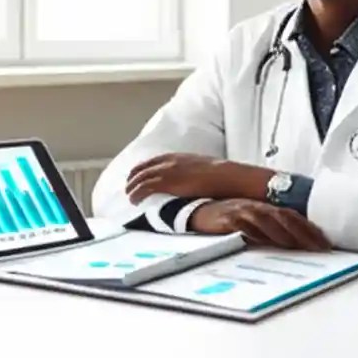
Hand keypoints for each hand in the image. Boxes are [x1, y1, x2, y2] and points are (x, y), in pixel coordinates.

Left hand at [125, 153, 271, 204]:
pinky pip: (146, 187)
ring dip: (132, 186)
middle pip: (144, 167)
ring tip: (128, 195)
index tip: (137, 174)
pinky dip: (137, 193)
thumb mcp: (204, 168)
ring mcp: (168, 170)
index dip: (144, 168)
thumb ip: (193, 172)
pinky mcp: (168, 182)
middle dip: (134, 177)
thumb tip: (192, 182)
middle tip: (128, 186)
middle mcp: (171, 161)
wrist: (228, 176)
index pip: (155, 160)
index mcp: (180, 156)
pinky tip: (133, 200)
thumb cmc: (223, 176)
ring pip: (142, 177)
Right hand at [189, 199, 329, 250]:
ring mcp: (242, 211)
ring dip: (284, 233)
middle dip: (304, 232)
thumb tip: (295, 245)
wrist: (199, 212)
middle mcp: (257, 207)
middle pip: (285, 216)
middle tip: (319, 247)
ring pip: (268, 219)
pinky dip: (256, 232)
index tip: (325, 243)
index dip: (310, 228)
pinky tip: (266, 242)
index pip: (293, 216)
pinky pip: (245, 225)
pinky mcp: (228, 219)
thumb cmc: (228, 219)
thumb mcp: (252, 223)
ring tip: (298, 246)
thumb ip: (271, 230)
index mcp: (265, 207)